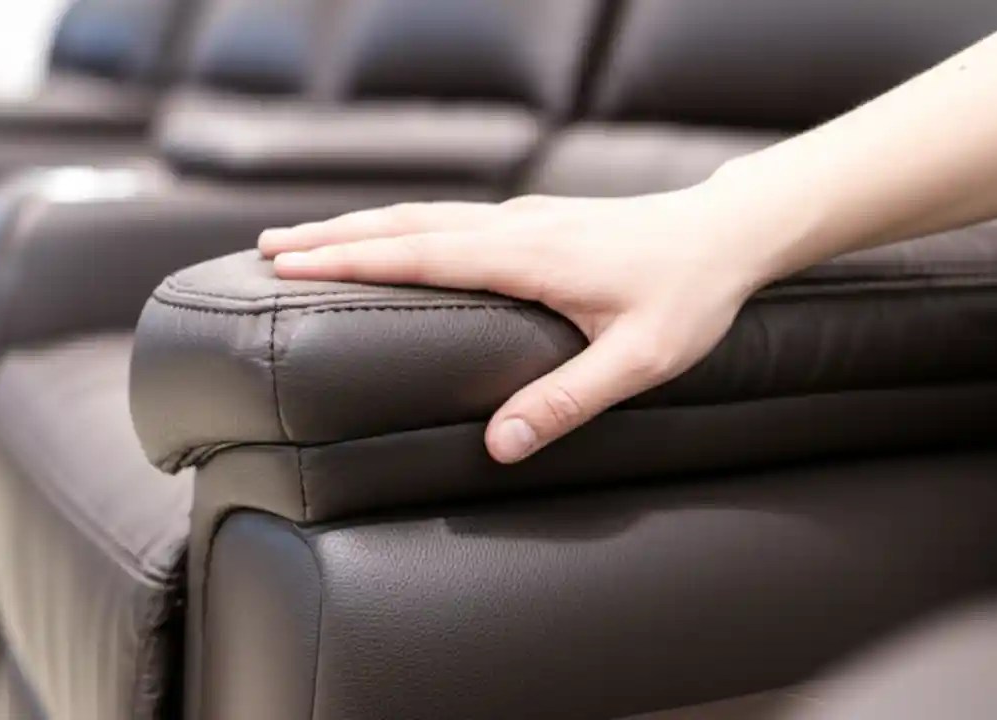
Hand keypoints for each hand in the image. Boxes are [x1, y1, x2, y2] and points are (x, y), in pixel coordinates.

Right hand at [258, 183, 789, 462]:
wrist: (729, 231)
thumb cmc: (690, 293)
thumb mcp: (640, 358)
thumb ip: (568, 400)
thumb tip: (497, 445)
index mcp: (528, 255)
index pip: (419, 254)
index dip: (349, 260)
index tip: (290, 262)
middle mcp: (516, 226)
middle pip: (403, 224)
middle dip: (331, 235)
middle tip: (266, 247)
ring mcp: (524, 216)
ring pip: (422, 214)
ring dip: (359, 225)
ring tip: (304, 237)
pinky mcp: (535, 218)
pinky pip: (448, 216)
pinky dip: (399, 224)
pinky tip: (389, 238)